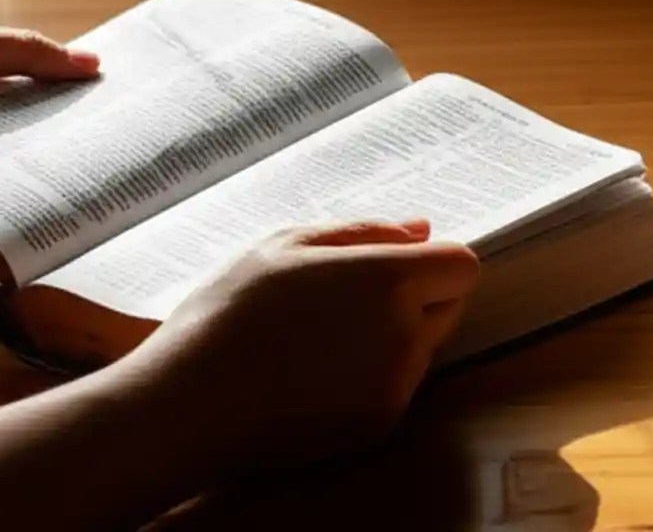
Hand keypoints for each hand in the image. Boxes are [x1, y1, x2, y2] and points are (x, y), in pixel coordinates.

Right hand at [116, 219, 479, 475]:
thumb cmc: (230, 312)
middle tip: (348, 300)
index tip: (396, 264)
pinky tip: (316, 374)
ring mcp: (397, 384)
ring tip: (321, 339)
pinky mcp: (380, 424)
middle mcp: (406, 333)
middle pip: (450, 306)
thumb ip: (364, 232)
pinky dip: (373, 376)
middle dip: (418, 297)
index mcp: (388, 279)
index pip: (461, 266)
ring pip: (423, 348)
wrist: (192, 402)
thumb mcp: (286, 245)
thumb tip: (420, 229)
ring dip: (394, 338)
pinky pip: (398, 386)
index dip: (434, 261)